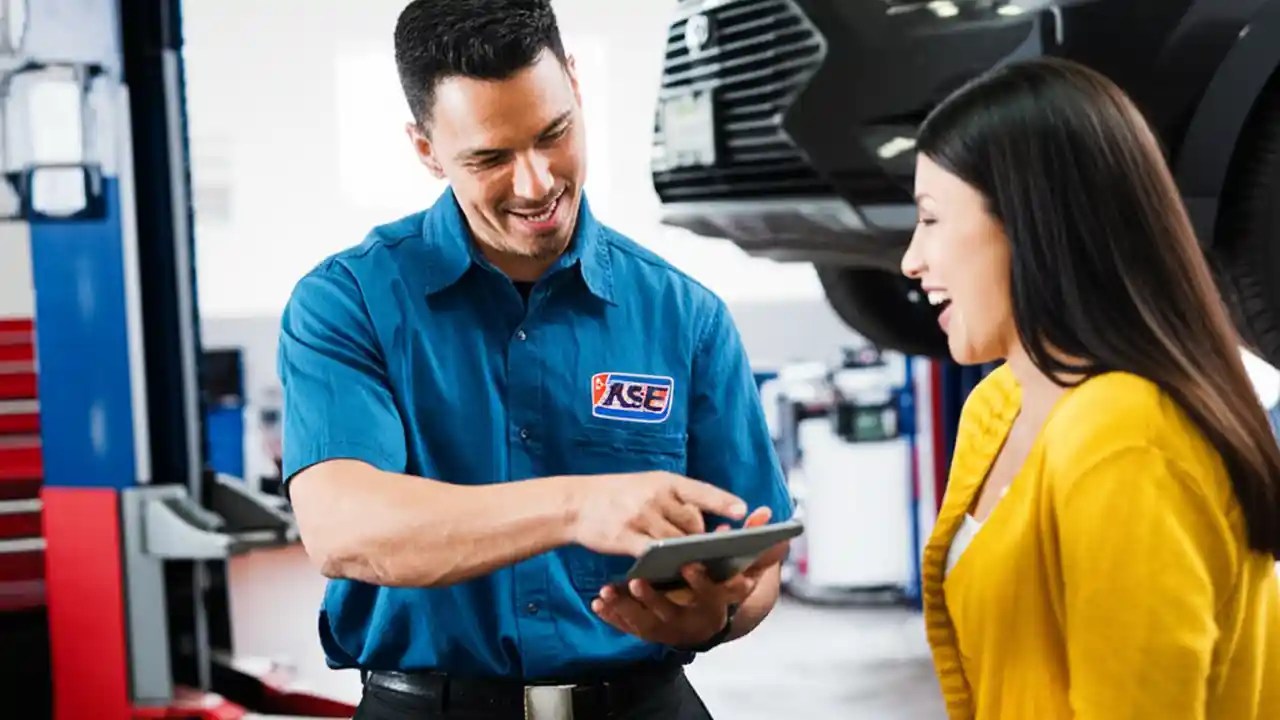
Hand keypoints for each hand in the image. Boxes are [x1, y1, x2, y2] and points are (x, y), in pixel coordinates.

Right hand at [568, 471, 747, 556]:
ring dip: (688, 554)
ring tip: (696, 563)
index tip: (743, 510)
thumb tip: (702, 523)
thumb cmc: (616, 495)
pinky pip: (653, 554)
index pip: (700, 490)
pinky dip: (665, 563)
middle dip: (703, 538)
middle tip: (715, 552)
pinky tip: (670, 569)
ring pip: (677, 541)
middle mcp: (654, 496)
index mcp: (663, 480)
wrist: (575, 503)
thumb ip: (674, 500)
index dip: (722, 501)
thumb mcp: (646, 485)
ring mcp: (640, 516)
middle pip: (692, 522)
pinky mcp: (626, 537)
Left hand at [591, 507, 787, 647]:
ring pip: (646, 622)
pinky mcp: (647, 634)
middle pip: (673, 612)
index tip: (688, 564)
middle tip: (638, 579)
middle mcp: (692, 621)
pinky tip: (597, 602)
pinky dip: (613, 615)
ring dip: (628, 607)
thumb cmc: (721, 586)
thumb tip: (766, 514)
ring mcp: (668, 630)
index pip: (711, 594)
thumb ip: (756, 543)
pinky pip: (627, 627)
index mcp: (717, 603)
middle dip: (655, 598)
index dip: (701, 581)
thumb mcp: (743, 569)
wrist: (701, 620)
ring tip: (610, 589)